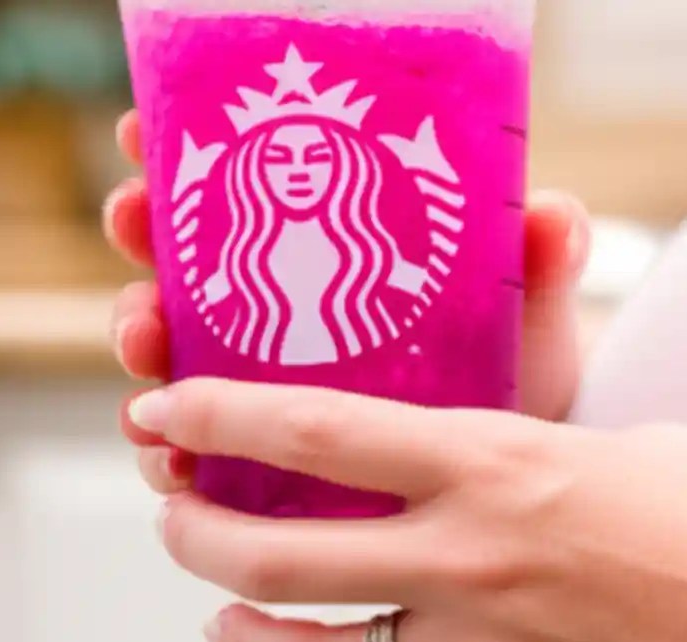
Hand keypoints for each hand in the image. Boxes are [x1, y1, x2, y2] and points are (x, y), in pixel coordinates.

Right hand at [104, 110, 591, 478]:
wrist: (522, 466)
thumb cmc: (516, 364)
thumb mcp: (523, 308)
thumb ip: (537, 262)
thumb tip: (554, 218)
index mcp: (328, 248)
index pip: (245, 184)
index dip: (187, 154)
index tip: (145, 130)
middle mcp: (281, 305)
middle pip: (184, 255)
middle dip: (141, 230)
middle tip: (133, 218)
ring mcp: (260, 382)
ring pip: (172, 350)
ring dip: (140, 338)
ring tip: (146, 340)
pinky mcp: (258, 457)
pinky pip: (193, 448)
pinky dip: (169, 451)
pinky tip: (170, 459)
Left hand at [124, 380, 686, 641]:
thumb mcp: (615, 443)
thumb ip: (526, 452)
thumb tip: (482, 467)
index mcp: (495, 463)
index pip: (320, 433)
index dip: (221, 421)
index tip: (164, 412)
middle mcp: (469, 560)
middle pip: (277, 560)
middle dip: (195, 541)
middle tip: (171, 523)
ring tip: (222, 627)